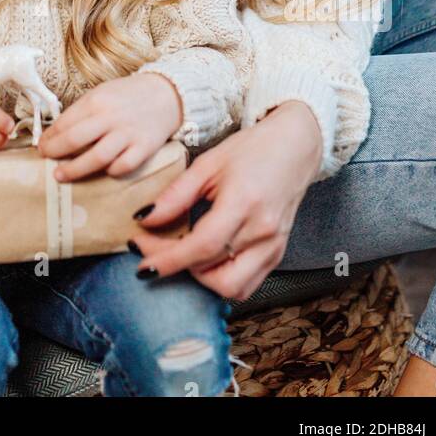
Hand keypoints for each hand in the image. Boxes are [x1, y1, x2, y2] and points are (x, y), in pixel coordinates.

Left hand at [36, 73, 181, 180]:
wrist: (166, 94)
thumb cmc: (128, 95)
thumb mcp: (101, 93)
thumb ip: (81, 111)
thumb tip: (56, 132)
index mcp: (97, 101)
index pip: (65, 123)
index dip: (49, 137)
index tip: (41, 146)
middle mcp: (111, 117)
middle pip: (75, 140)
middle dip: (55, 152)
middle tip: (45, 159)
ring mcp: (128, 134)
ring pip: (96, 158)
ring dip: (74, 169)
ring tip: (60, 175)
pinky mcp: (144, 148)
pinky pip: (122, 167)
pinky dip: (110, 171)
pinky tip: (102, 171)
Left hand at [126, 101, 323, 300]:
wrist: (294, 147)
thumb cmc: (251, 150)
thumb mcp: (208, 164)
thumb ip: (176, 195)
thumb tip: (144, 219)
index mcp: (244, 204)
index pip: (202, 247)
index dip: (168, 259)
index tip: (141, 262)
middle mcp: (263, 232)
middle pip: (217, 276)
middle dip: (181, 269)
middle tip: (157, 251)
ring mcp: (274, 247)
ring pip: (234, 289)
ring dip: (203, 279)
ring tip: (184, 256)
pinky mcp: (278, 253)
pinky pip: (248, 284)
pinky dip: (223, 279)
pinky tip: (206, 260)